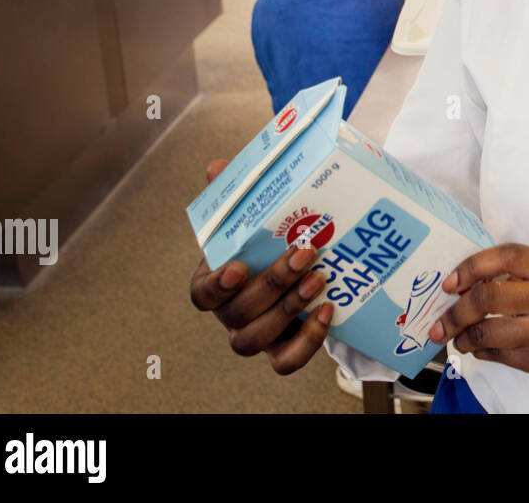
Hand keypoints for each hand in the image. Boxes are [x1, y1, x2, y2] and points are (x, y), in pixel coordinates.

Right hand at [188, 159, 332, 374]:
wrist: (302, 272)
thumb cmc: (267, 244)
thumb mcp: (253, 218)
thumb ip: (236, 195)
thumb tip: (217, 167)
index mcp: (215, 283)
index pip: (201, 295)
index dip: (217, 286)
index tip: (238, 266)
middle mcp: (230, 313)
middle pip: (238, 312)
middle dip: (273, 283)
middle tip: (305, 253)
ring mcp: (254, 334)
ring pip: (256, 338)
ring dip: (289, 309)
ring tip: (319, 278)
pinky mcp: (280, 350)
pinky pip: (285, 361)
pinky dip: (306, 341)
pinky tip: (327, 311)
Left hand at [429, 243, 528, 405]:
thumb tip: (483, 281)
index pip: (507, 257)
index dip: (472, 266)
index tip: (451, 281)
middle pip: (488, 297)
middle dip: (455, 311)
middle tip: (441, 318)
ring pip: (488, 333)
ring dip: (463, 336)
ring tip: (454, 337)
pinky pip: (500, 356)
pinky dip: (481, 353)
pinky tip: (477, 350)